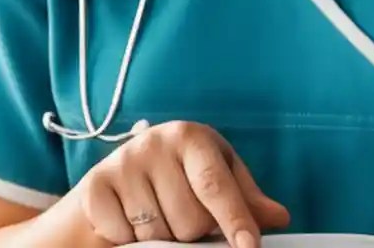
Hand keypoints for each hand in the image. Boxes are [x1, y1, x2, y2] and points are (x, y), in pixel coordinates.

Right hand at [78, 121, 289, 246]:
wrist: (117, 173)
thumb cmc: (179, 173)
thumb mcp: (216, 174)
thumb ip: (245, 198)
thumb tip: (278, 217)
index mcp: (192, 137)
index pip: (216, 186)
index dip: (235, 219)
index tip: (249, 246)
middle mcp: (155, 143)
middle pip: (189, 219)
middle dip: (192, 230)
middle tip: (183, 213)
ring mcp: (122, 163)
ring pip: (157, 232)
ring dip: (162, 235)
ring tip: (158, 214)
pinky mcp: (95, 187)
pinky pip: (123, 234)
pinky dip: (130, 237)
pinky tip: (132, 217)